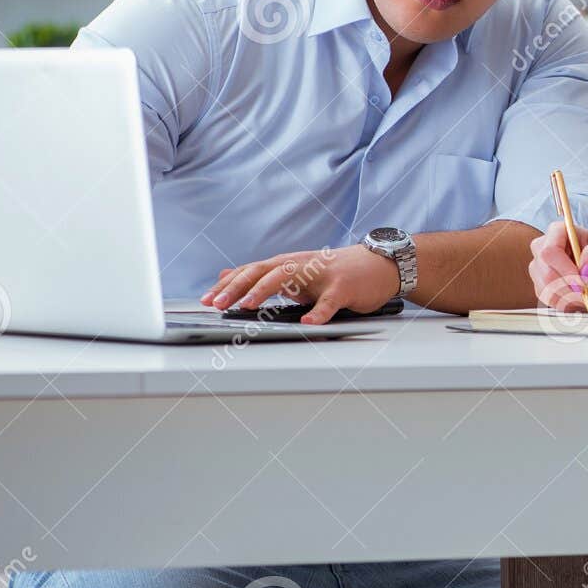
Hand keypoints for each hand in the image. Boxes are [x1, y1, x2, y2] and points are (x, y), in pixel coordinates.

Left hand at [200, 245, 398, 324]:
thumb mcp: (296, 273)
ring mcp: (321, 275)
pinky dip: (318, 312)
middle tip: (217, 304)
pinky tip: (307, 322)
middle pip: (262, 271)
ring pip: (288, 278)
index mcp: (287, 265)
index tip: (206, 300)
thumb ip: (263, 276)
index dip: (227, 285)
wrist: (380, 265)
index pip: (250, 271)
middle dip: (237, 287)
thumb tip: (227, 276)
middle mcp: (300, 266)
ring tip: (248, 305)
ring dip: (265, 290)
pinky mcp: (343, 287)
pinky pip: (329, 301)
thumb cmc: (336, 274)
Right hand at [528, 221, 587, 311]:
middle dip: (571, 288)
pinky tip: (582, 300)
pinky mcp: (542, 288)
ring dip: (572, 299)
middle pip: (546, 274)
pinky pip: (549, 302)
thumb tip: (584, 269)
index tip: (583, 282)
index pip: (550, 251)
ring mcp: (540, 269)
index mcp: (558, 232)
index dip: (565, 270)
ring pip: (546, 290)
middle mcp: (543, 249)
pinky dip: (569, 305)